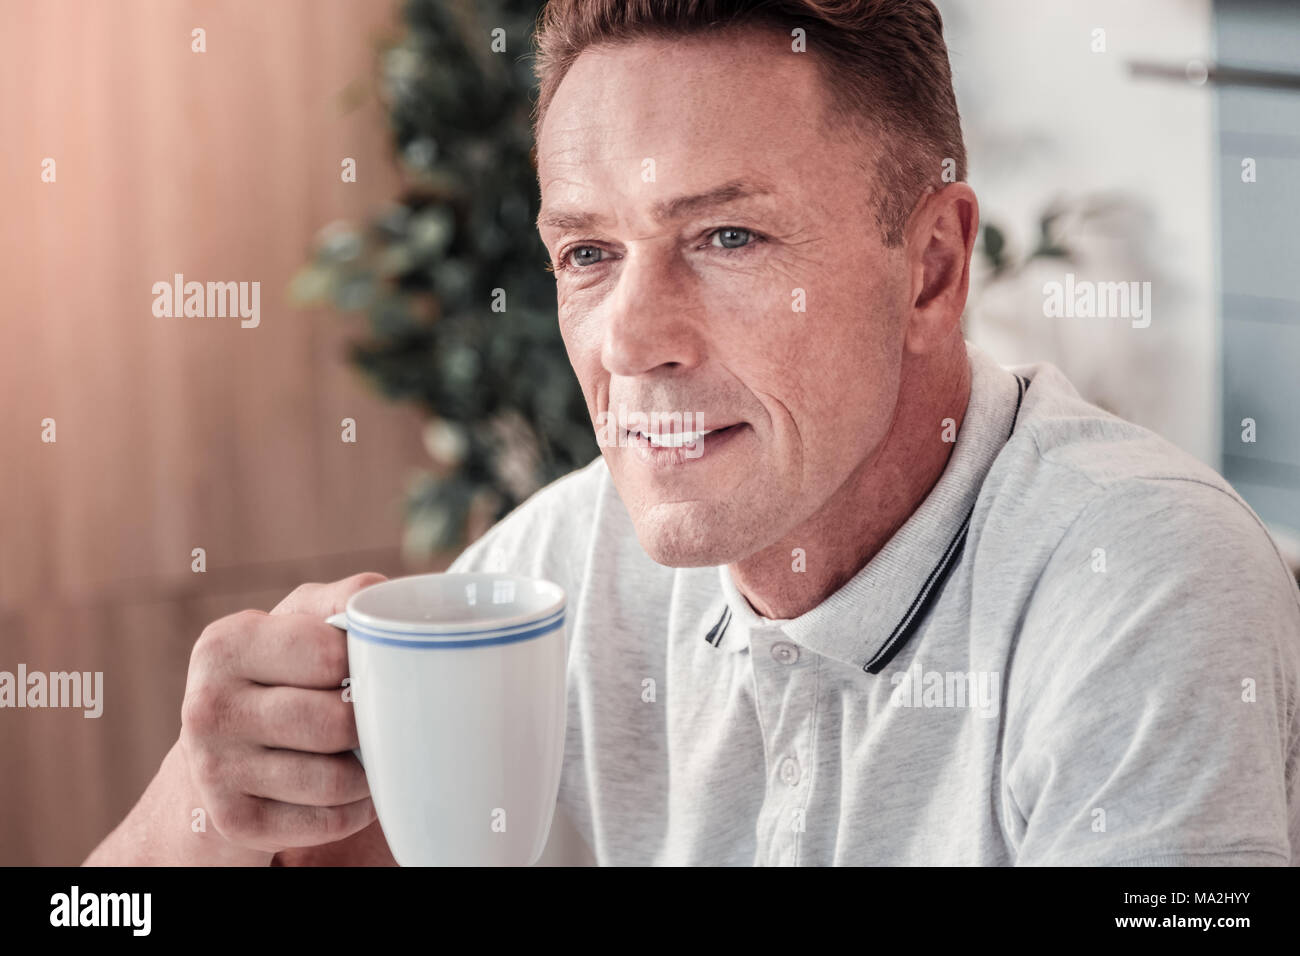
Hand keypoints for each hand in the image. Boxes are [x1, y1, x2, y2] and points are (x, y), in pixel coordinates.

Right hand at [179, 573, 386, 854]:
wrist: (220, 750)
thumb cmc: (279, 673)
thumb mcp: (301, 622)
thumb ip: (344, 600)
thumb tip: (386, 602)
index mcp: (226, 645)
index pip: (330, 656)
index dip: (365, 664)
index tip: (365, 668)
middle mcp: (207, 707)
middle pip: (337, 723)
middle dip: (369, 724)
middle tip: (372, 718)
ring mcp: (214, 770)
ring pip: (337, 780)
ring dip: (368, 772)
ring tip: (364, 754)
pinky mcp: (235, 822)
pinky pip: (328, 821)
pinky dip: (354, 810)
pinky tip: (347, 791)